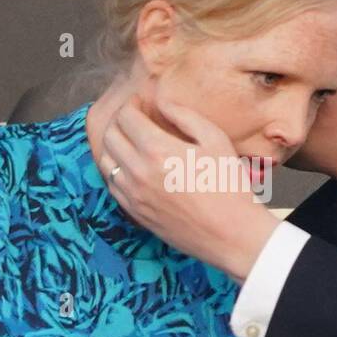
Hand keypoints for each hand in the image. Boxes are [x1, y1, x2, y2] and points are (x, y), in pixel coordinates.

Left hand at [101, 95, 279, 280]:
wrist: (231, 233)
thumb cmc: (229, 185)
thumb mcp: (215, 140)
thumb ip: (184, 116)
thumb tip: (162, 103)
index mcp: (157, 149)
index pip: (126, 117)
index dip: (132, 104)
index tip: (140, 102)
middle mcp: (138, 171)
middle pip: (110, 136)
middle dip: (119, 121)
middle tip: (134, 119)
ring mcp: (133, 195)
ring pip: (106, 160)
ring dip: (114, 145)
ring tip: (130, 141)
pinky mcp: (135, 213)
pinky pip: (112, 185)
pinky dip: (117, 170)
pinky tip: (132, 167)